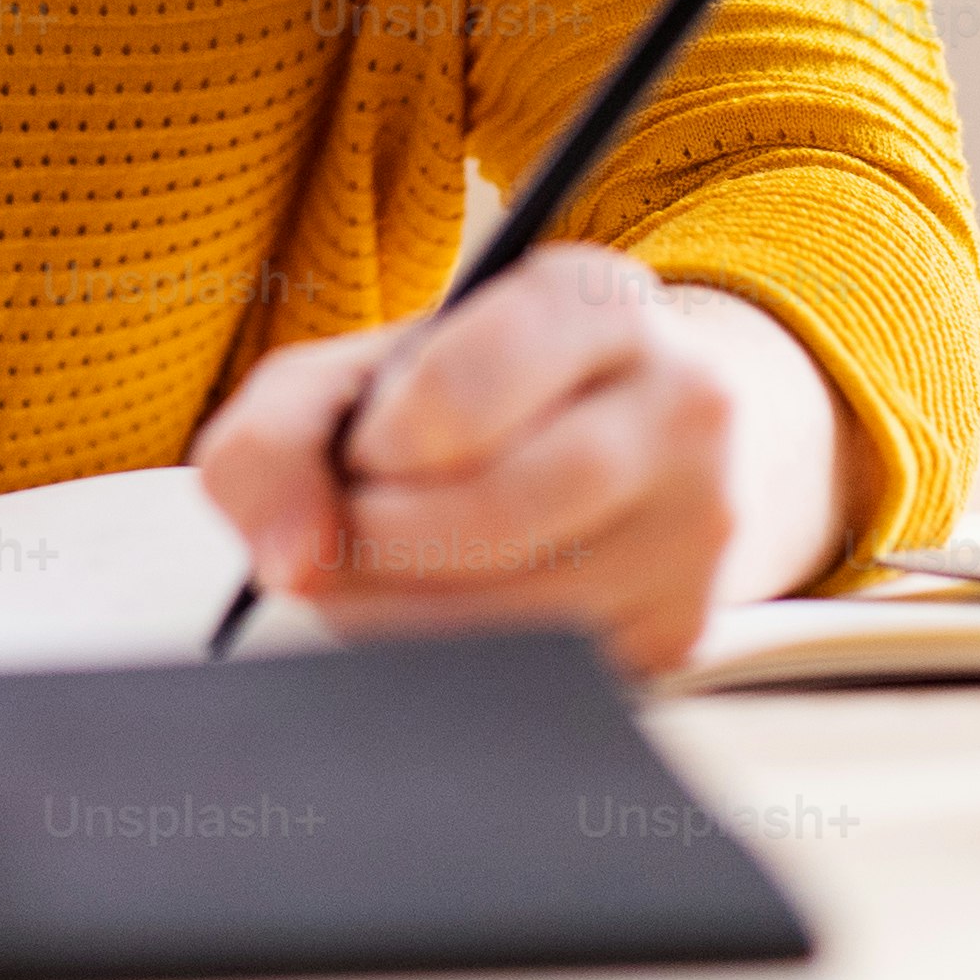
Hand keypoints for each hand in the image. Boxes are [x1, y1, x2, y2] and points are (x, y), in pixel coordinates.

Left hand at [192, 247, 839, 676]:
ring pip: (522, 615)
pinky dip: (465, 668)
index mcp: (594, 299)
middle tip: (358, 532)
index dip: (374, 448)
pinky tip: (455, 615)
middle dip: (384, 543)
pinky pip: (546, 679)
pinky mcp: (685, 625)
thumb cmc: (473, 400)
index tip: (365, 454)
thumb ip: (278, 436)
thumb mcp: (368, 368)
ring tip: (391, 575)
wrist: (636, 439)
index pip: (456, 396)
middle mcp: (681, 400)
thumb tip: (292, 565)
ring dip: (410, 617)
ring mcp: (701, 522)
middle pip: (495, 512)